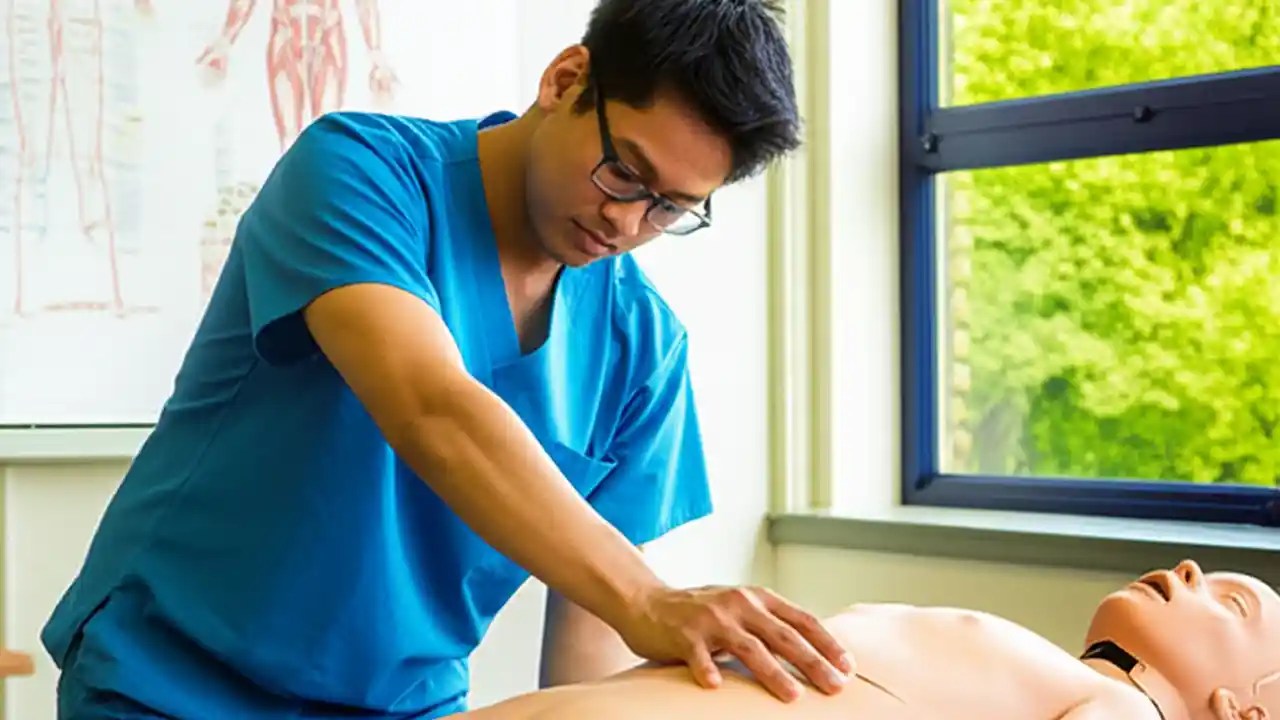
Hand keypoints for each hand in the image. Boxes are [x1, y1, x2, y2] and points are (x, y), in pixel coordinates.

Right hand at [616, 584, 853, 701]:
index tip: (848, 667)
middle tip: (834, 687)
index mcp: (758, 598)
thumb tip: (812, 650)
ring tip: (793, 696)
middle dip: (813, 663)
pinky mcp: (684, 635)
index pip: (802, 620)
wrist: (647, 602)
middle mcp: (739, 605)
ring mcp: (711, 619)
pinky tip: (717, 686)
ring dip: (773, 673)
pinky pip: (698, 656)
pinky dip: (708, 670)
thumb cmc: (701, 611)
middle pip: (783, 637)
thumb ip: (770, 623)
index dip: (827, 644)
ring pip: (749, 648)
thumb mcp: (740, 608)